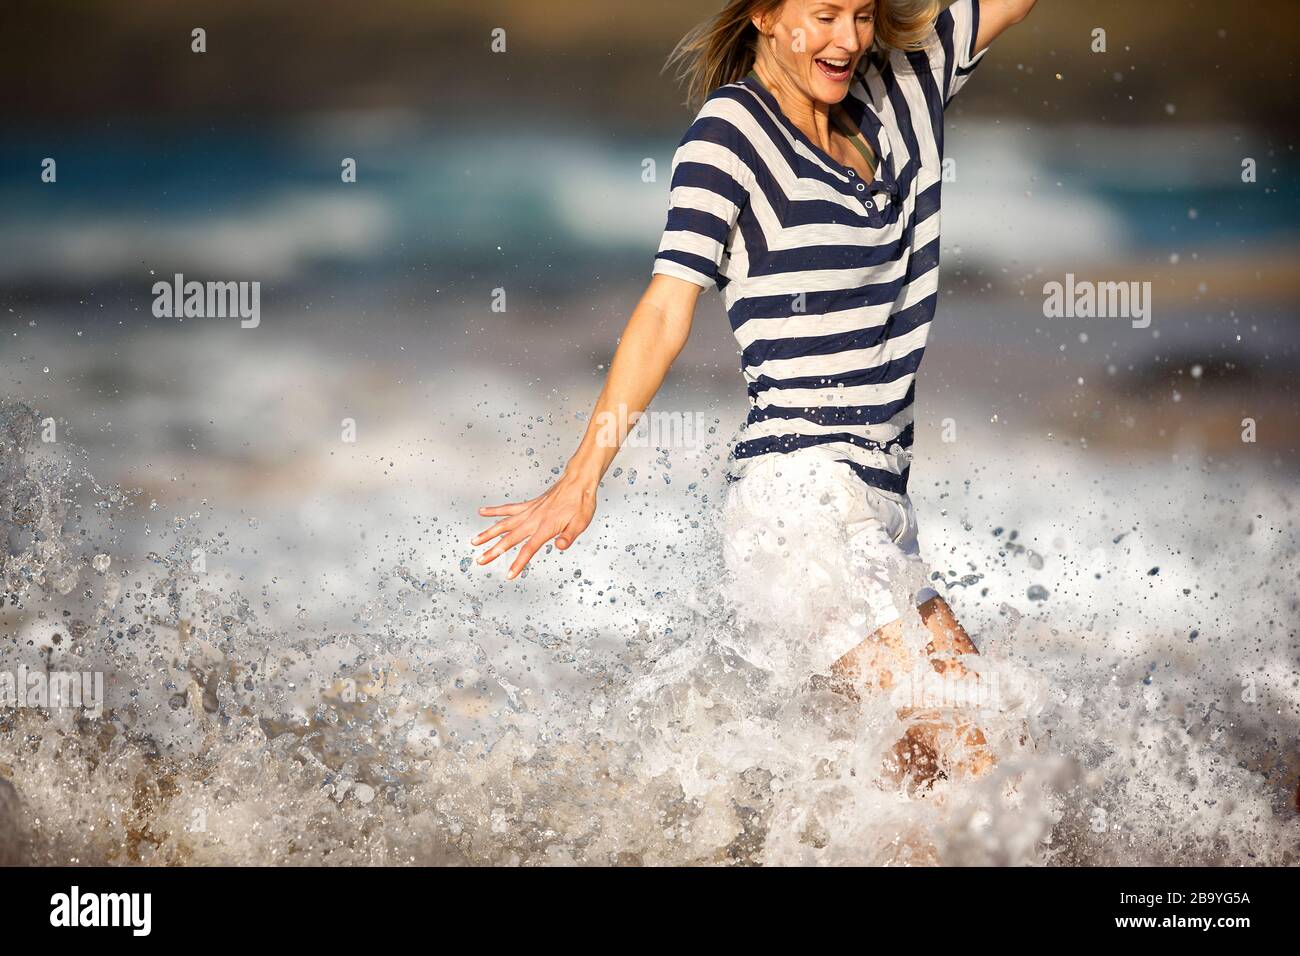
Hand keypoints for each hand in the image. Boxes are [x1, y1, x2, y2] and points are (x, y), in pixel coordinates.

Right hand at [471, 470, 597, 579]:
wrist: (578, 482)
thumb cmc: (581, 503)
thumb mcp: (581, 523)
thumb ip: (569, 536)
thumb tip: (560, 547)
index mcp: (546, 526)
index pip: (529, 548)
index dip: (518, 563)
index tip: (509, 575)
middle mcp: (533, 519)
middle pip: (510, 538)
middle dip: (494, 551)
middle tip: (480, 561)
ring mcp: (529, 511)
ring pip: (504, 523)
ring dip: (488, 533)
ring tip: (474, 541)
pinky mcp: (529, 505)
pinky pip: (508, 508)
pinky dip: (494, 511)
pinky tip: (482, 512)